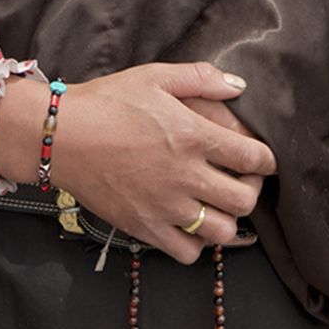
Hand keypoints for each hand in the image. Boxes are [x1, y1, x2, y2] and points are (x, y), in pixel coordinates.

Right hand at [0, 62, 274, 263]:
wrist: (62, 136)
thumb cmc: (109, 101)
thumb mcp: (155, 77)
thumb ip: (201, 78)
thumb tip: (239, 86)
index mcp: (194, 136)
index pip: (253, 158)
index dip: (267, 159)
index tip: (262, 157)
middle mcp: (186, 176)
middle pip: (245, 200)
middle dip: (252, 189)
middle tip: (242, 178)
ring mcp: (166, 207)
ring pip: (223, 233)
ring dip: (228, 219)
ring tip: (217, 203)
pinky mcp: (145, 229)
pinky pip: (188, 252)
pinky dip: (196, 242)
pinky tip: (188, 221)